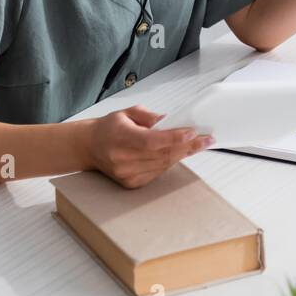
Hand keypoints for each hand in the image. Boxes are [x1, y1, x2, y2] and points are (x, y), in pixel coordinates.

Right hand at [87, 105, 214, 189]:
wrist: (89, 147)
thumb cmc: (109, 128)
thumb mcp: (127, 112)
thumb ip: (148, 115)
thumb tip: (168, 121)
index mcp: (121, 137)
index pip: (151, 141)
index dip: (174, 138)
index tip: (192, 132)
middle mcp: (123, 158)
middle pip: (162, 154)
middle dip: (188, 146)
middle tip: (206, 139)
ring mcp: (127, 173)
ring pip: (163, 164)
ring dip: (183, 154)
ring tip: (199, 144)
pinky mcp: (132, 183)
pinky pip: (158, 172)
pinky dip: (170, 162)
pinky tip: (179, 153)